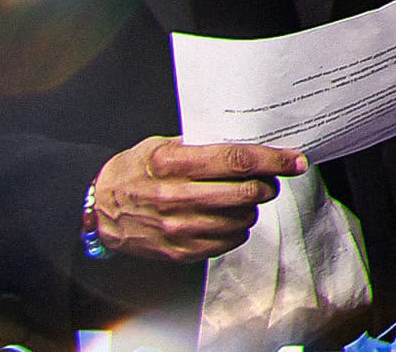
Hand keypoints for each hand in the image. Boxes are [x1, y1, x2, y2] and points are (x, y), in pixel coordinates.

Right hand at [90, 136, 303, 262]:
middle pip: (244, 193)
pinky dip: (237, 229)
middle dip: (268, 185)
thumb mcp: (164, 144)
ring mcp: (178, 229)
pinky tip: (230, 218)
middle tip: (270, 180)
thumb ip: (202, 144)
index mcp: (175, 163)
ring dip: (252, 208)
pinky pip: (225, 243)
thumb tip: (246, 143)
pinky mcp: (179, 252)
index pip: (236, 160)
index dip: (272, 160)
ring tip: (247, 198)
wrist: (100, 209)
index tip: (295, 160)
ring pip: (239, 220)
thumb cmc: (135, 170)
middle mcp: (177, 197)